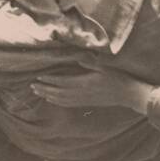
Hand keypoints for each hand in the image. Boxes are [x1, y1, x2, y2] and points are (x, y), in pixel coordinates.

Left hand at [31, 60, 153, 112]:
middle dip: (44, 89)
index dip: (49, 80)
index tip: (38, 77)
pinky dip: (57, 101)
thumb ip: (90, 62)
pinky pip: (68, 103)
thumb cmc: (117, 78)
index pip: (62, 82)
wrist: (127, 94)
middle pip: (58, 93)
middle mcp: (81, 93)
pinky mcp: (86, 103)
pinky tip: (51, 100)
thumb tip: (77, 57)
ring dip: (48, 96)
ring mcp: (83, 100)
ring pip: (61, 100)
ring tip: (37, 92)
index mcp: (84, 83)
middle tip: (32, 86)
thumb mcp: (104, 66)